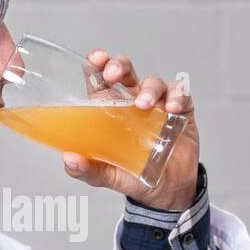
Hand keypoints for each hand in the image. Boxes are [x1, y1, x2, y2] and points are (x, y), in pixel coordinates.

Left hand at [60, 49, 199, 210]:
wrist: (167, 191)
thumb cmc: (134, 176)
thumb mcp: (106, 175)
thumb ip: (87, 169)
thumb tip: (69, 159)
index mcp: (110, 110)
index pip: (99, 79)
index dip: (96, 64)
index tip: (96, 59)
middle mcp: (132, 101)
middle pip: (125, 70)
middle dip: (119, 65)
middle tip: (113, 74)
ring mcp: (157, 104)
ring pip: (153, 82)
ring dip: (148, 88)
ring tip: (144, 105)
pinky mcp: (181, 111)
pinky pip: (180, 94)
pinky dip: (177, 96)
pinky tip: (172, 109)